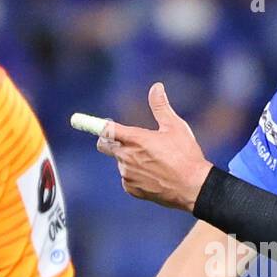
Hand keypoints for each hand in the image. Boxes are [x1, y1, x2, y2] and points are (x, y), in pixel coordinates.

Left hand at [92, 82, 212, 210]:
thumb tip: (156, 87)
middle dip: (111, 141)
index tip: (83, 120)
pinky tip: (153, 174)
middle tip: (127, 140)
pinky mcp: (132, 189)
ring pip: (119, 162)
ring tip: (153, 161)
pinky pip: (127, 178)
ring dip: (129, 159)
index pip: (106, 129)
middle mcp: (126, 157)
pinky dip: (135, 175)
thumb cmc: (186, 155)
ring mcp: (127, 175)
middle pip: (105, 146)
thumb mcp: (175, 127)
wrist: (193, 187)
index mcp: (135, 139)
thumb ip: (161, 107)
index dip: (96, 124)